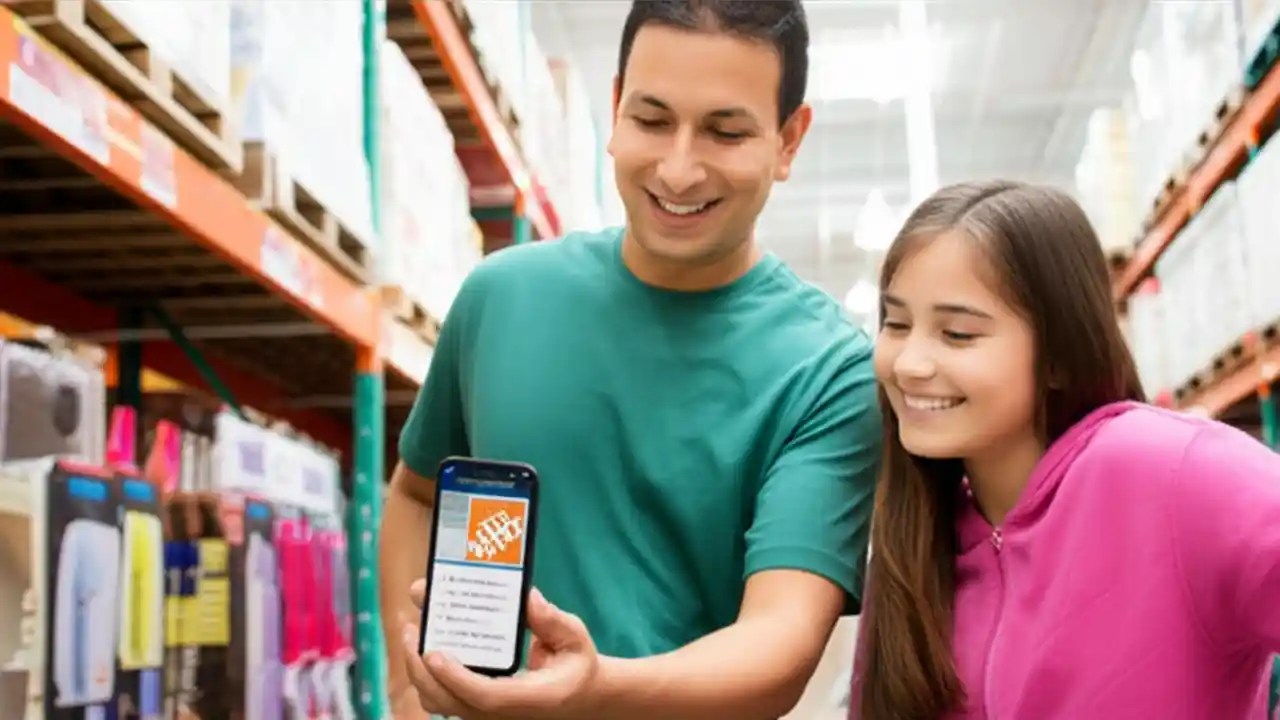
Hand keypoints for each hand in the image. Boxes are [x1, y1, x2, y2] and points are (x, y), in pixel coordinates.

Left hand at [401, 583, 601, 719]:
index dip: (454, 677)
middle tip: (409, 629)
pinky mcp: (477, 707)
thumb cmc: (576, 665)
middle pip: (449, 702)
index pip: (484, 696)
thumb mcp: (575, 638)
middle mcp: (503, 713)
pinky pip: (443, 697)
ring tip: (411, 634)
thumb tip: (528, 598)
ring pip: (439, 703)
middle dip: (420, 669)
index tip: (433, 652)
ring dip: (418, 672)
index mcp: (529, 699)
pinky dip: (427, 675)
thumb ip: (553, 621)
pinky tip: (425, 645)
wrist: (578, 695)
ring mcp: (487, 714)